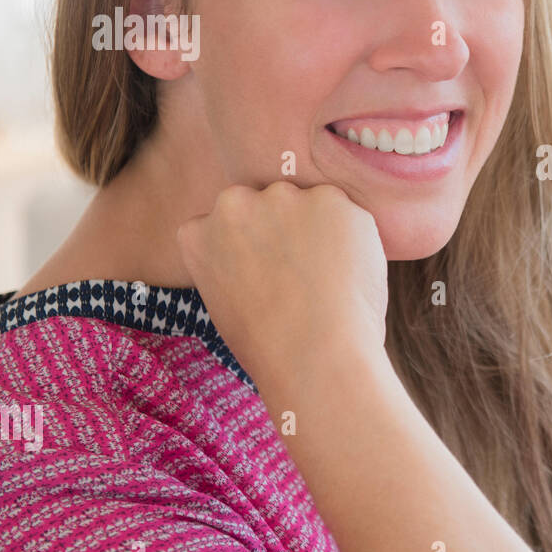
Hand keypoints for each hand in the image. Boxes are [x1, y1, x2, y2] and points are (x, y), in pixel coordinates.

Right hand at [176, 181, 388, 388]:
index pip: (227, 224)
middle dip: (286, 229)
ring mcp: (282, 196)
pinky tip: (348, 273)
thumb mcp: (225, 303)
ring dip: (321, 229)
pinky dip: (353, 238)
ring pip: (310, 205)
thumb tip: (260, 252)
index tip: (269, 273)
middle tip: (304, 274)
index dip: (255, 249)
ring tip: (327, 278)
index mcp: (197, 232)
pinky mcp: (329, 197)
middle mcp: (234, 203)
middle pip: (268, 205)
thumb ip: (234, 264)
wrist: (314, 355)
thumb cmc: (272, 348)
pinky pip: (347, 214)